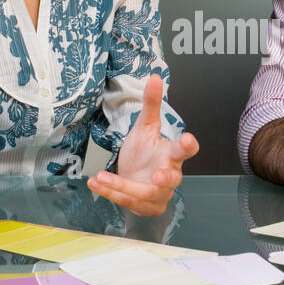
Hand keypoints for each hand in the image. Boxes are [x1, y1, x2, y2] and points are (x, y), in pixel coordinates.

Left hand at [88, 77, 198, 216]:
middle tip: (158, 175)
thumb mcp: (145, 127)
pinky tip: (95, 183)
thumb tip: (155, 78)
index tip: (186, 139)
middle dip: (166, 178)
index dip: (188, 146)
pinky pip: (128, 202)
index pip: (186, 150)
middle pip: (173, 178)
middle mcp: (169, 174)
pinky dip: (110, 192)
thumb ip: (152, 104)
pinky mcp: (146, 206)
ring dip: (124, 186)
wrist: (136, 176)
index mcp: (171, 154)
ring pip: (146, 193)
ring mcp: (159, 193)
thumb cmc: (145, 153)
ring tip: (103, 177)